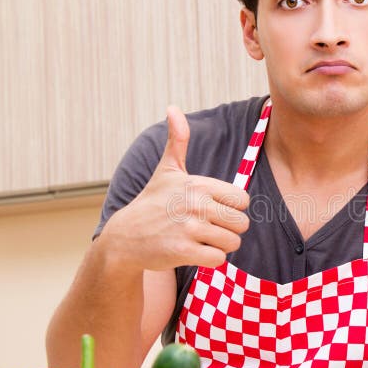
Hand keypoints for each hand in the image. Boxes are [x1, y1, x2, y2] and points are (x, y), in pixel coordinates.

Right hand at [101, 106, 249, 271]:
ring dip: (220, 246)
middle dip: (228, 229)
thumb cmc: (152, 203)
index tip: (212, 209)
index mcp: (198, 184)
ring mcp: (189, 229)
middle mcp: (195, 204)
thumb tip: (173, 108)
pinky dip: (210, 260)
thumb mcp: (166, 170)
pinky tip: (193, 252)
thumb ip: (177, 140)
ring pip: (233, 243)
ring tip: (200, 240)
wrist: (125, 238)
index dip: (231, 208)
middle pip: (241, 223)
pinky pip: (218, 259)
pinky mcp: (183, 252)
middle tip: (206, 228)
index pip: (243, 200)